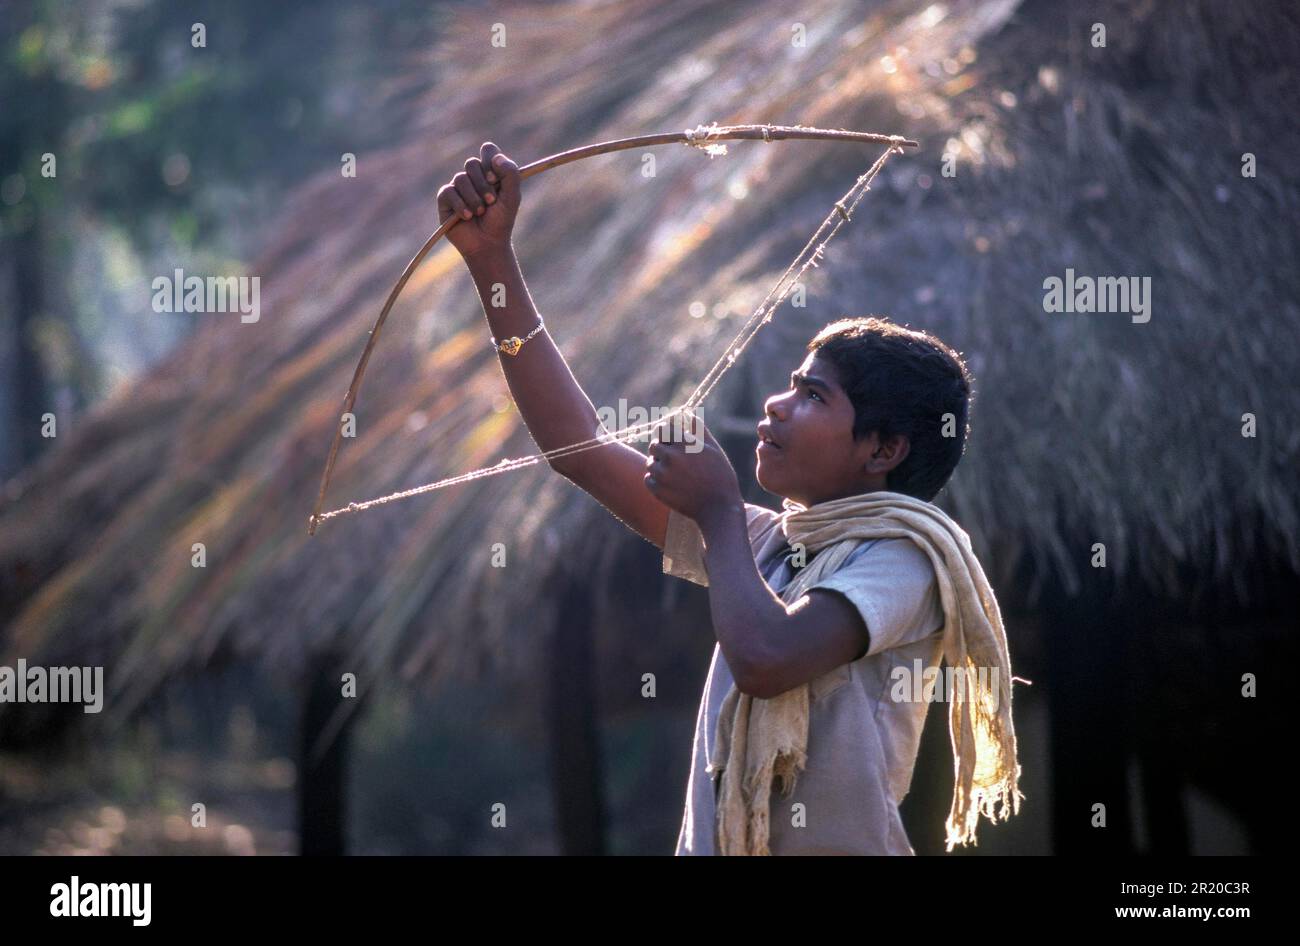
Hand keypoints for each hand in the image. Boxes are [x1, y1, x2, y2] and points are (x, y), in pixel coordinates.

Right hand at [437, 142, 520, 260]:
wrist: (488, 244)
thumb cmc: (501, 220)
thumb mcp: (512, 197)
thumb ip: (510, 174)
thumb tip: (496, 157)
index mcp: (490, 172)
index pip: (488, 150)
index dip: (490, 161)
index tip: (496, 179)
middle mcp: (473, 177)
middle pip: (472, 163)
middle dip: (483, 184)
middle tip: (491, 202)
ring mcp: (458, 187)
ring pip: (460, 178)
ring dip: (473, 198)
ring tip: (480, 212)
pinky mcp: (445, 199)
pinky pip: (448, 192)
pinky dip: (460, 204)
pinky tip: (467, 216)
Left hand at [644, 410, 741, 523]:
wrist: (719, 508)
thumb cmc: (720, 476)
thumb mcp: (714, 449)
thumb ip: (699, 429)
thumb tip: (688, 414)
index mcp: (685, 444)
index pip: (662, 428)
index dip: (666, 433)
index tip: (670, 439)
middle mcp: (671, 457)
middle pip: (654, 445)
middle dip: (662, 449)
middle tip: (673, 458)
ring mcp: (663, 475)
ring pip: (650, 463)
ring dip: (658, 466)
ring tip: (675, 474)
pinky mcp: (658, 491)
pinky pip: (648, 479)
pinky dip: (656, 481)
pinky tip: (671, 485)